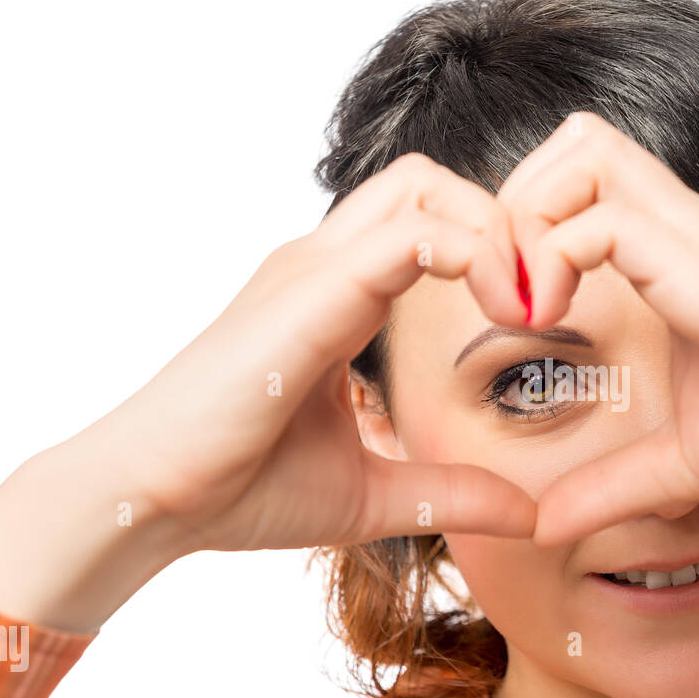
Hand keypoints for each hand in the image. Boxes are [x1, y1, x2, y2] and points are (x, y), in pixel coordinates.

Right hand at [75, 152, 536, 554]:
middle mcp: (325, 265)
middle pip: (432, 182)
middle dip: (507, 222)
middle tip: (547, 298)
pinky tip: (506, 312)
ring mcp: (311, 270)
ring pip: (425, 187)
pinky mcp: (307, 294)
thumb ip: (454, 493)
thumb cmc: (242, 489)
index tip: (543, 318)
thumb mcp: (377, 493)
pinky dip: (471, 252)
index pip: (432, 221)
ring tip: (531, 306)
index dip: (498, 250)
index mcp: (339, 295)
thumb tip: (530, 515)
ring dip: (498, 230)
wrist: (151, 503)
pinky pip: (406, 238)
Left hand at [497, 111, 698, 545]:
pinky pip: (602, 224)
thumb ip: (613, 486)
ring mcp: (694, 241)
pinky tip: (548, 323)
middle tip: (504, 292)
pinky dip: (552, 260)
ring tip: (524, 305)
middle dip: (515, 201)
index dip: (523, 229)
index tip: (508, 315)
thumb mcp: (681, 462)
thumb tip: (547, 526)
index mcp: (671, 257)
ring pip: (583, 153)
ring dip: (528, 218)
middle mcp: (680, 229)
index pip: (578, 182)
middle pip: (573, 141)